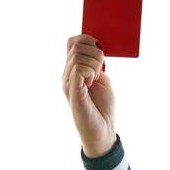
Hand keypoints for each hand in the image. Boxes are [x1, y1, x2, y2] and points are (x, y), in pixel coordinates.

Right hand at [62, 34, 115, 154]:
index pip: (72, 42)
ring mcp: (67, 82)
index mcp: (74, 70)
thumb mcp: (102, 79)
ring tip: (96, 79)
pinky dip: (91, 72)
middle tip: (101, 69)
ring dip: (95, 63)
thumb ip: (97, 63)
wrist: (102, 130)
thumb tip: (95, 46)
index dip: (86, 38)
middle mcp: (67, 74)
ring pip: (78, 55)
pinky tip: (92, 83)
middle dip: (95, 52)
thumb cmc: (102, 107)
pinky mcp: (72, 90)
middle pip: (76, 45)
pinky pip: (79, 68)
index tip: (100, 48)